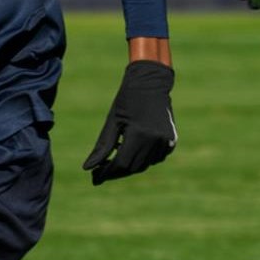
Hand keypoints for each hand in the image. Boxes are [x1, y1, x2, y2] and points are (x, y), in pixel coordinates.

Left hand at [83, 60, 176, 184]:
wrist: (151, 83)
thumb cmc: (127, 100)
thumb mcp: (112, 123)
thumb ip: (102, 148)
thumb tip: (88, 168)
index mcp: (139, 134)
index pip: (121, 164)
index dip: (107, 172)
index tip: (95, 176)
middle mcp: (155, 140)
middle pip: (133, 167)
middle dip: (116, 171)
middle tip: (102, 169)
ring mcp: (166, 141)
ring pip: (144, 164)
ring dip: (129, 165)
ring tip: (117, 155)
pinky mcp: (171, 140)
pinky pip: (155, 158)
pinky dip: (143, 159)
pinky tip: (134, 149)